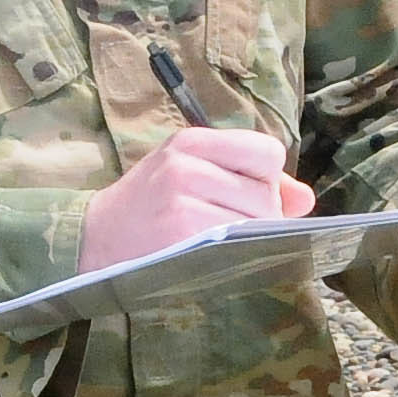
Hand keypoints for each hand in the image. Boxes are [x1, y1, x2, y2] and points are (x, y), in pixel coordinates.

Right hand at [82, 127, 312, 272]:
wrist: (92, 238)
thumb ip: (247, 178)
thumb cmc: (147, 206)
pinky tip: (211, 253)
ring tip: (217, 240)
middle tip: (227, 225)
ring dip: (250, 237)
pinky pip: (237, 241)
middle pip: (267, 190)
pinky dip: (235, 252)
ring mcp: (184, 198)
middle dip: (261, 214)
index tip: (246, 194)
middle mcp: (188, 164)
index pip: (266, 151)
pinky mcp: (182, 232)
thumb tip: (305, 199)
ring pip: (258, 219)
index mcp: (191, 142)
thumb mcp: (190, 174)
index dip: (267, 178)